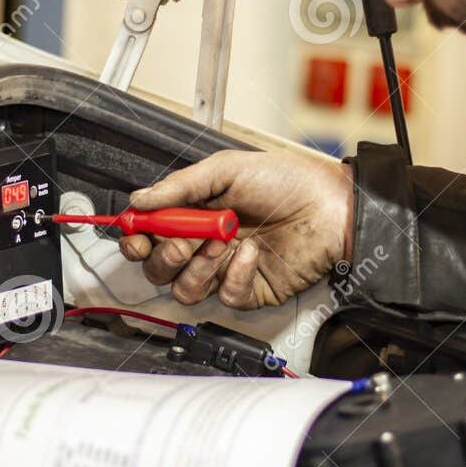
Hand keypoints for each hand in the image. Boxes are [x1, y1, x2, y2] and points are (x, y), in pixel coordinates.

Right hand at [119, 149, 352, 309]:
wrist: (329, 205)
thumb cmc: (286, 181)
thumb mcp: (226, 170)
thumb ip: (179, 187)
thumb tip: (139, 199)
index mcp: (193, 214)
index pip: (149, 236)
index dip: (136, 239)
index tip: (136, 235)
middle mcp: (204, 244)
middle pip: (159, 269)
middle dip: (163, 257)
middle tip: (181, 241)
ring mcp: (225, 270)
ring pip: (185, 289)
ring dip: (198, 268)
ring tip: (222, 242)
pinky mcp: (249, 290)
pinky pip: (224, 297)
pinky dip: (234, 276)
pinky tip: (251, 254)